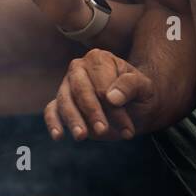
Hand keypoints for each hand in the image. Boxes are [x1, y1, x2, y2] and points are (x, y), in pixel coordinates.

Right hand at [42, 48, 157, 141]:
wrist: (135, 105)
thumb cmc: (139, 93)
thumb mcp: (145, 88)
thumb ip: (131, 86)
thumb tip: (112, 97)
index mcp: (99, 59)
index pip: (101, 85)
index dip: (113, 107)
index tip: (127, 127)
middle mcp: (79, 68)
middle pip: (80, 90)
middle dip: (91, 112)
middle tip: (103, 131)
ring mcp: (67, 85)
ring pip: (64, 101)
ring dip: (73, 120)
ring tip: (81, 137)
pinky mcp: (60, 103)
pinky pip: (51, 110)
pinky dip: (53, 122)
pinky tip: (59, 136)